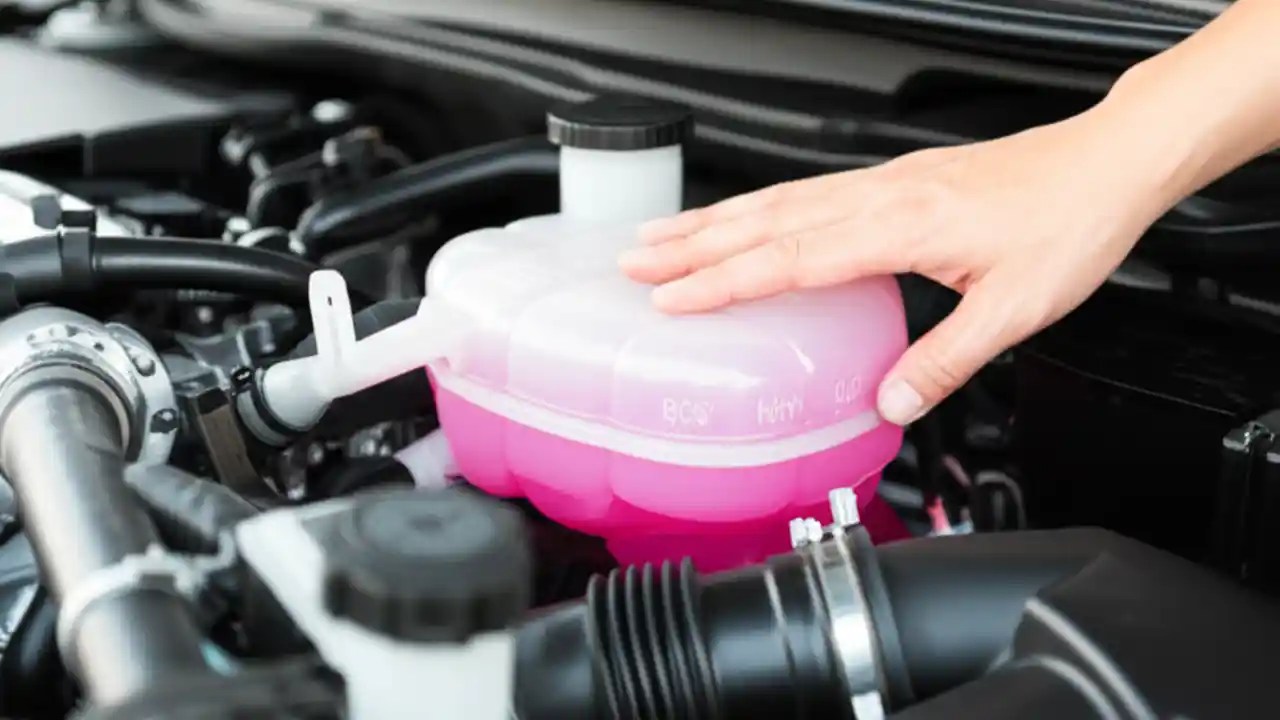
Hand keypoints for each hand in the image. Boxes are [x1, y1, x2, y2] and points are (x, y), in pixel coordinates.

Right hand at [618, 106, 1179, 425]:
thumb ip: (946, 360)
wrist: (1107, 163)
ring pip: (780, 200)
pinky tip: (746, 222)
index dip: (724, 281)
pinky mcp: (896, 180)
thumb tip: (887, 401)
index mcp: (902, 225)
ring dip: (715, 220)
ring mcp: (884, 182)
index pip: (790, 257)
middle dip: (692, 242)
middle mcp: (881, 195)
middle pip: (765, 219)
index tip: (670, 297)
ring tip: (663, 236)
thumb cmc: (1068, 222)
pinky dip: (760, 209)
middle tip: (631, 260)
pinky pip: (808, 192)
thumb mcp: (1015, 309)